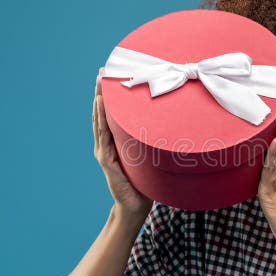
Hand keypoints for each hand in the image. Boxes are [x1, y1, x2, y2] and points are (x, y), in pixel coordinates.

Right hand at [93, 67, 152, 214]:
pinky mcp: (106, 160)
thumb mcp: (150, 155)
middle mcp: (106, 144)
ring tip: (100, 81)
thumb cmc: (146, 181)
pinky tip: (100, 103)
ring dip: (99, 99)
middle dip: (102, 90)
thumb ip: (154, 141)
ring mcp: (104, 151)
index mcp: (115, 142)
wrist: (136, 206)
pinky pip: (103, 135)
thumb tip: (176, 125)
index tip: (112, 75)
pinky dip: (101, 118)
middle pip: (102, 112)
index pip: (110, 114)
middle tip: (104, 69)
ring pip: (100, 120)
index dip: (110, 95)